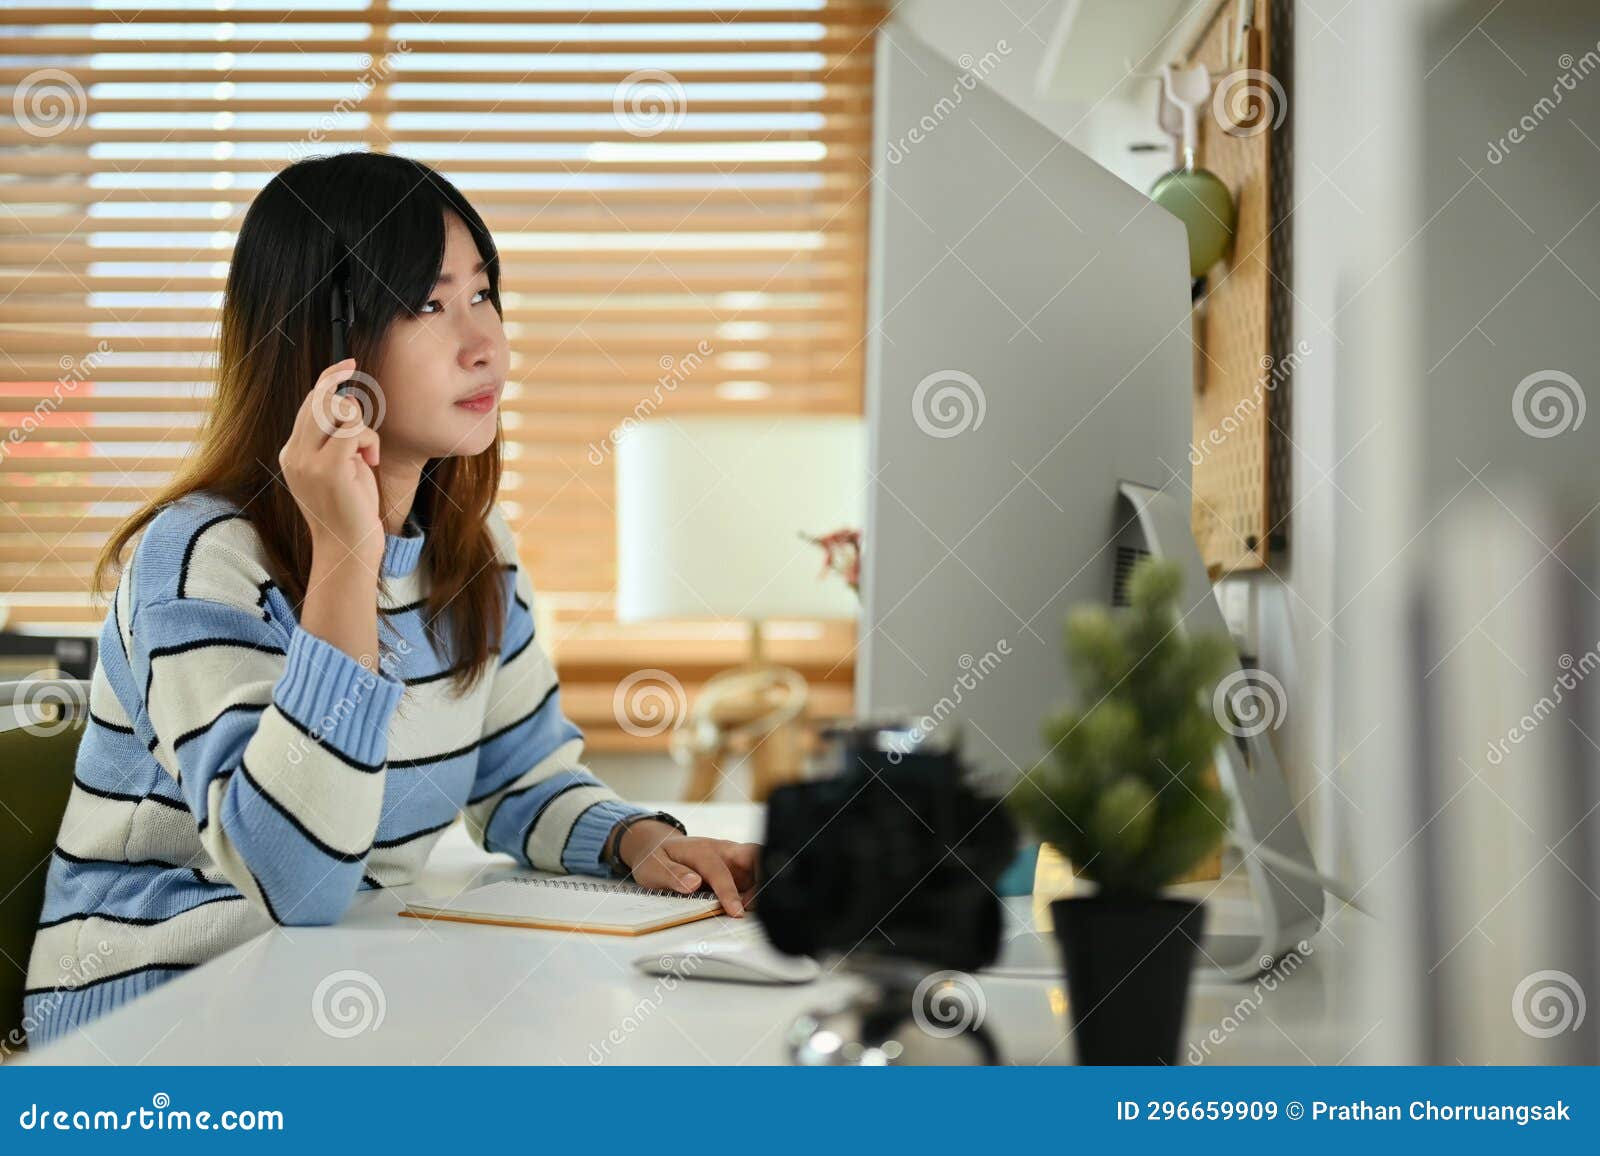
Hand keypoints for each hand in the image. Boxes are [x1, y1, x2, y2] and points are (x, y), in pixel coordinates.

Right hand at [278, 358, 382, 570]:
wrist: (347, 548)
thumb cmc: (351, 510)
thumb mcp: (340, 468)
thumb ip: (337, 438)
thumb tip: (348, 401)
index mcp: (292, 451)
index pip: (309, 402)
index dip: (330, 379)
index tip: (349, 365)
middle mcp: (293, 452)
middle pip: (322, 399)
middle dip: (352, 403)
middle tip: (367, 427)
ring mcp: (307, 460)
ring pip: (340, 410)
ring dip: (364, 430)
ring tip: (367, 457)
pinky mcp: (328, 468)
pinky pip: (353, 429)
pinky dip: (368, 440)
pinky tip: (370, 460)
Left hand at [618, 820, 758, 916]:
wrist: (658, 848)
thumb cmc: (656, 858)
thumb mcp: (654, 867)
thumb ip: (673, 875)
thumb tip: (693, 883)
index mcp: (702, 849)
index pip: (720, 870)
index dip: (729, 892)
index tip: (736, 912)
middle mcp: (723, 851)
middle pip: (754, 855)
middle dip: (762, 877)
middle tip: (753, 907)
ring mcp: (732, 860)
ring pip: (759, 865)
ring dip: (762, 886)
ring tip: (751, 910)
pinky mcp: (736, 871)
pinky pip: (754, 878)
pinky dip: (757, 892)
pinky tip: (749, 908)